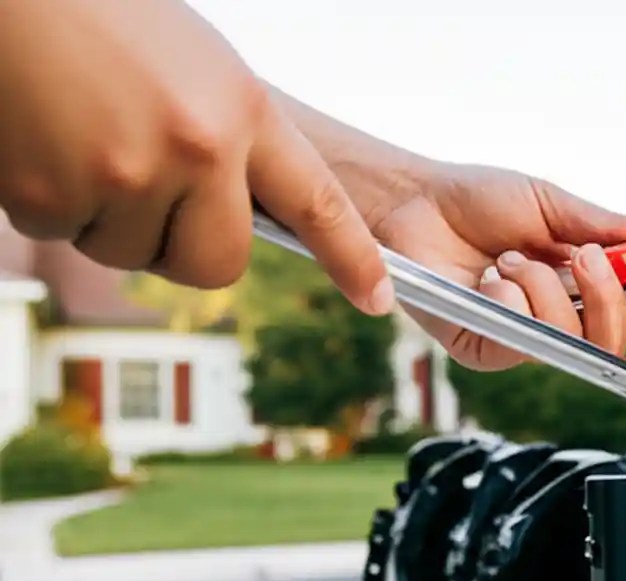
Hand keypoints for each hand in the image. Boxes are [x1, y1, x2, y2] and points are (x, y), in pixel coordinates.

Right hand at [0, 0, 392, 314]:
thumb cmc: (100, 14)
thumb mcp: (196, 65)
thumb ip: (229, 137)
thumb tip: (240, 209)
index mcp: (243, 110)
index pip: (317, 202)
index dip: (352, 257)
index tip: (378, 298)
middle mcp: (198, 149)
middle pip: (215, 264)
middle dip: (182, 247)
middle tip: (145, 193)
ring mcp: (125, 175)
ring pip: (130, 254)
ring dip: (105, 216)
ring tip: (80, 133)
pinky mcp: (50, 196)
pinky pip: (62, 234)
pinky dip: (47, 201)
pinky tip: (38, 138)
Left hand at [375, 162, 625, 370]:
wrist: (414, 201)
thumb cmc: (475, 199)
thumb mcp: (553, 204)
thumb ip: (609, 225)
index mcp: (578, 281)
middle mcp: (555, 314)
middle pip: (612, 340)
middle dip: (609, 298)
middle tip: (586, 256)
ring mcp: (521, 336)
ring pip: (571, 343)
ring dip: (548, 291)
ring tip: (512, 258)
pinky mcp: (484, 349)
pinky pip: (523, 347)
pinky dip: (515, 306)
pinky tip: (490, 280)